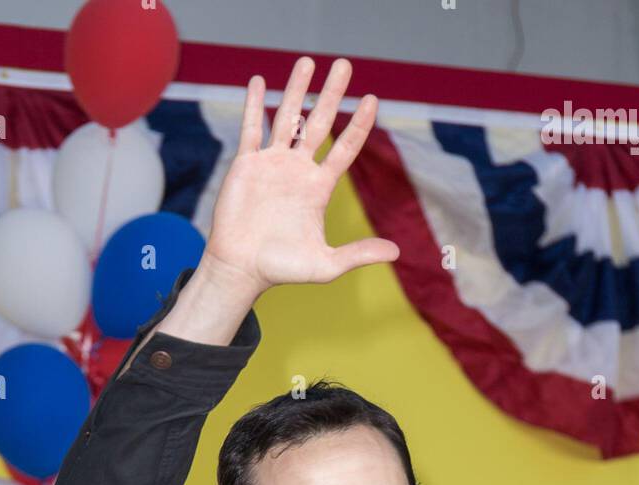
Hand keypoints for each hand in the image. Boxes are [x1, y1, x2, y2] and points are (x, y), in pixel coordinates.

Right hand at [202, 55, 399, 297]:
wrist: (242, 268)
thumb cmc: (282, 269)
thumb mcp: (325, 265)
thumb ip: (358, 254)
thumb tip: (396, 253)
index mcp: (318, 187)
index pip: (345, 148)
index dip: (359, 125)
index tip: (372, 99)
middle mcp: (298, 170)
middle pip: (319, 123)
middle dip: (331, 94)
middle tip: (344, 65)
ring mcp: (272, 164)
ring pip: (287, 118)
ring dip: (296, 90)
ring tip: (307, 62)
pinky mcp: (247, 165)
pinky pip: (251, 128)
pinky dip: (254, 105)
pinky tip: (258, 81)